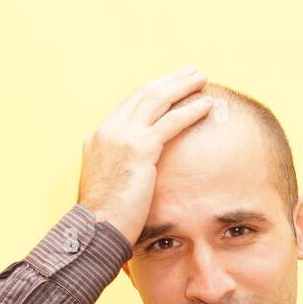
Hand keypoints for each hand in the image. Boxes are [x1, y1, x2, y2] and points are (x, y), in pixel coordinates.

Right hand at [78, 67, 213, 247]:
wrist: (95, 231)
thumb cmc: (104, 221)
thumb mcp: (108, 187)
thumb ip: (119, 171)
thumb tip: (134, 176)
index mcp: (98, 138)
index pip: (128, 105)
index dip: (152, 92)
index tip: (169, 86)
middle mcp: (108, 131)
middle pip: (143, 94)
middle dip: (168, 81)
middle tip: (189, 72)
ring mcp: (122, 137)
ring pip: (157, 100)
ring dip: (181, 87)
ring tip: (201, 79)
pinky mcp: (139, 150)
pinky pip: (171, 122)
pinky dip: (190, 111)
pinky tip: (207, 105)